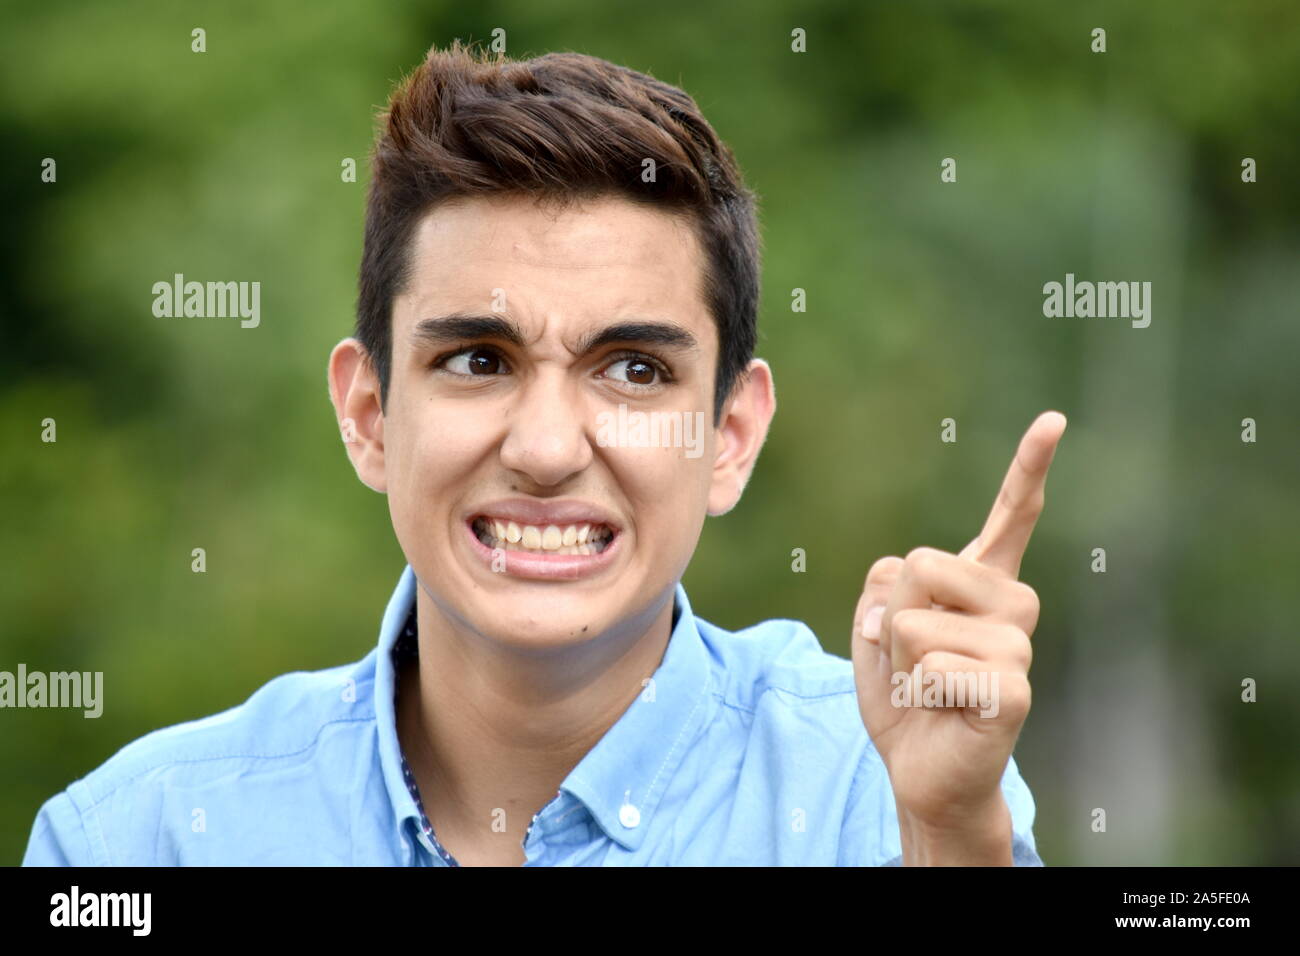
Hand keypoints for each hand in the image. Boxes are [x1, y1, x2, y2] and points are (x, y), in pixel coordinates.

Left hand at [850, 411, 1066, 858]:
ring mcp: (1018, 646)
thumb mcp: (875, 627)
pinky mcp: (1015, 689)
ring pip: (918, 620)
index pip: (1009, 516)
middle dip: (892, 613)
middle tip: (915, 661)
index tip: (1053, 421)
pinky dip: (919, 693)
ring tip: (929, 690)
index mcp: (981, 583)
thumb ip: (883, 588)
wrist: (919, 772)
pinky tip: (945, 713)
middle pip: (920, 563)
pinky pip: (937, 667)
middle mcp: (1011, 605)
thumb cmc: (903, 697)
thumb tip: (906, 597)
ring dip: (901, 661)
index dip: (1029, 467)